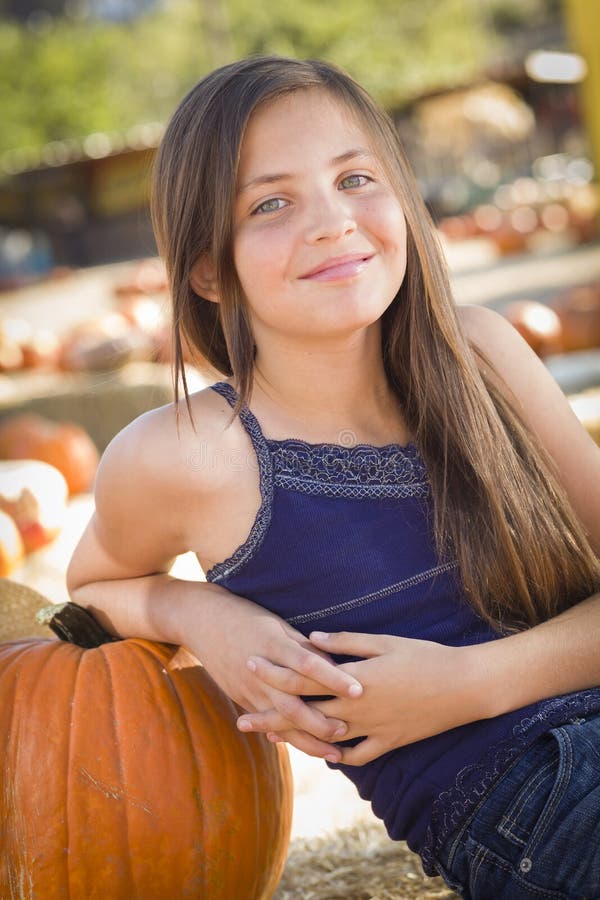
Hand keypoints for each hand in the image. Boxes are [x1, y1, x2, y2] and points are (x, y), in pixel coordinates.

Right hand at [180, 591, 362, 761]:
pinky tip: (308, 749)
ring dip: (308, 740)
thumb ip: (305, 647)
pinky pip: (268, 722)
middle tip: (348, 732)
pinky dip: (288, 737)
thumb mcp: (278, 624)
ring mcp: (249, 689)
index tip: (358, 689)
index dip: (333, 678)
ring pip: (281, 722)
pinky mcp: (242, 699)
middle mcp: (262, 672)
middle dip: (321, 722)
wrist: (204, 622)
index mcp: (274, 646)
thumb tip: (337, 664)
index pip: (308, 664)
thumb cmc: (248, 617)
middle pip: (293, 703)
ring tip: (335, 753)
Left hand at [239, 630, 481, 764]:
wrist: (464, 686)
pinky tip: (322, 754)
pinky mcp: (390, 742)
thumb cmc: (425, 656)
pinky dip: (338, 755)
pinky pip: (358, 755)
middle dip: (271, 715)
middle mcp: (357, 708)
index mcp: (353, 678)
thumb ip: (346, 642)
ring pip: (325, 738)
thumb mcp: (384, 641)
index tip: (249, 666)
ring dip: (297, 737)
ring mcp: (373, 729)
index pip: (303, 678)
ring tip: (272, 738)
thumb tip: (311, 639)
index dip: (274, 673)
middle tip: (242, 720)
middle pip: (305, 713)